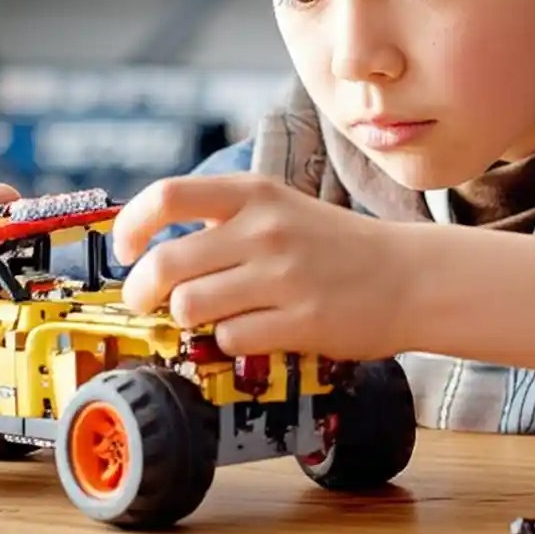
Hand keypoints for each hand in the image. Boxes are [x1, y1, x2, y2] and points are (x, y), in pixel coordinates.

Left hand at [110, 173, 414, 359]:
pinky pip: (230, 338)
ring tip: (208, 315)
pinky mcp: (301, 321)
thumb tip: (149, 250)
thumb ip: (221, 219)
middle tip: (147, 302)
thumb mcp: (278, 208)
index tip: (125, 251)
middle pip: (166, 264)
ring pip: (190, 306)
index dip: (130, 226)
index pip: (166, 196)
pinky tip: (250, 330)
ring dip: (187, 319)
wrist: (410, 276)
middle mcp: (265, 229)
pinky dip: (228, 340)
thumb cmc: (333, 245)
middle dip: (142, 291)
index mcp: (254, 193)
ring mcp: (283, 276)